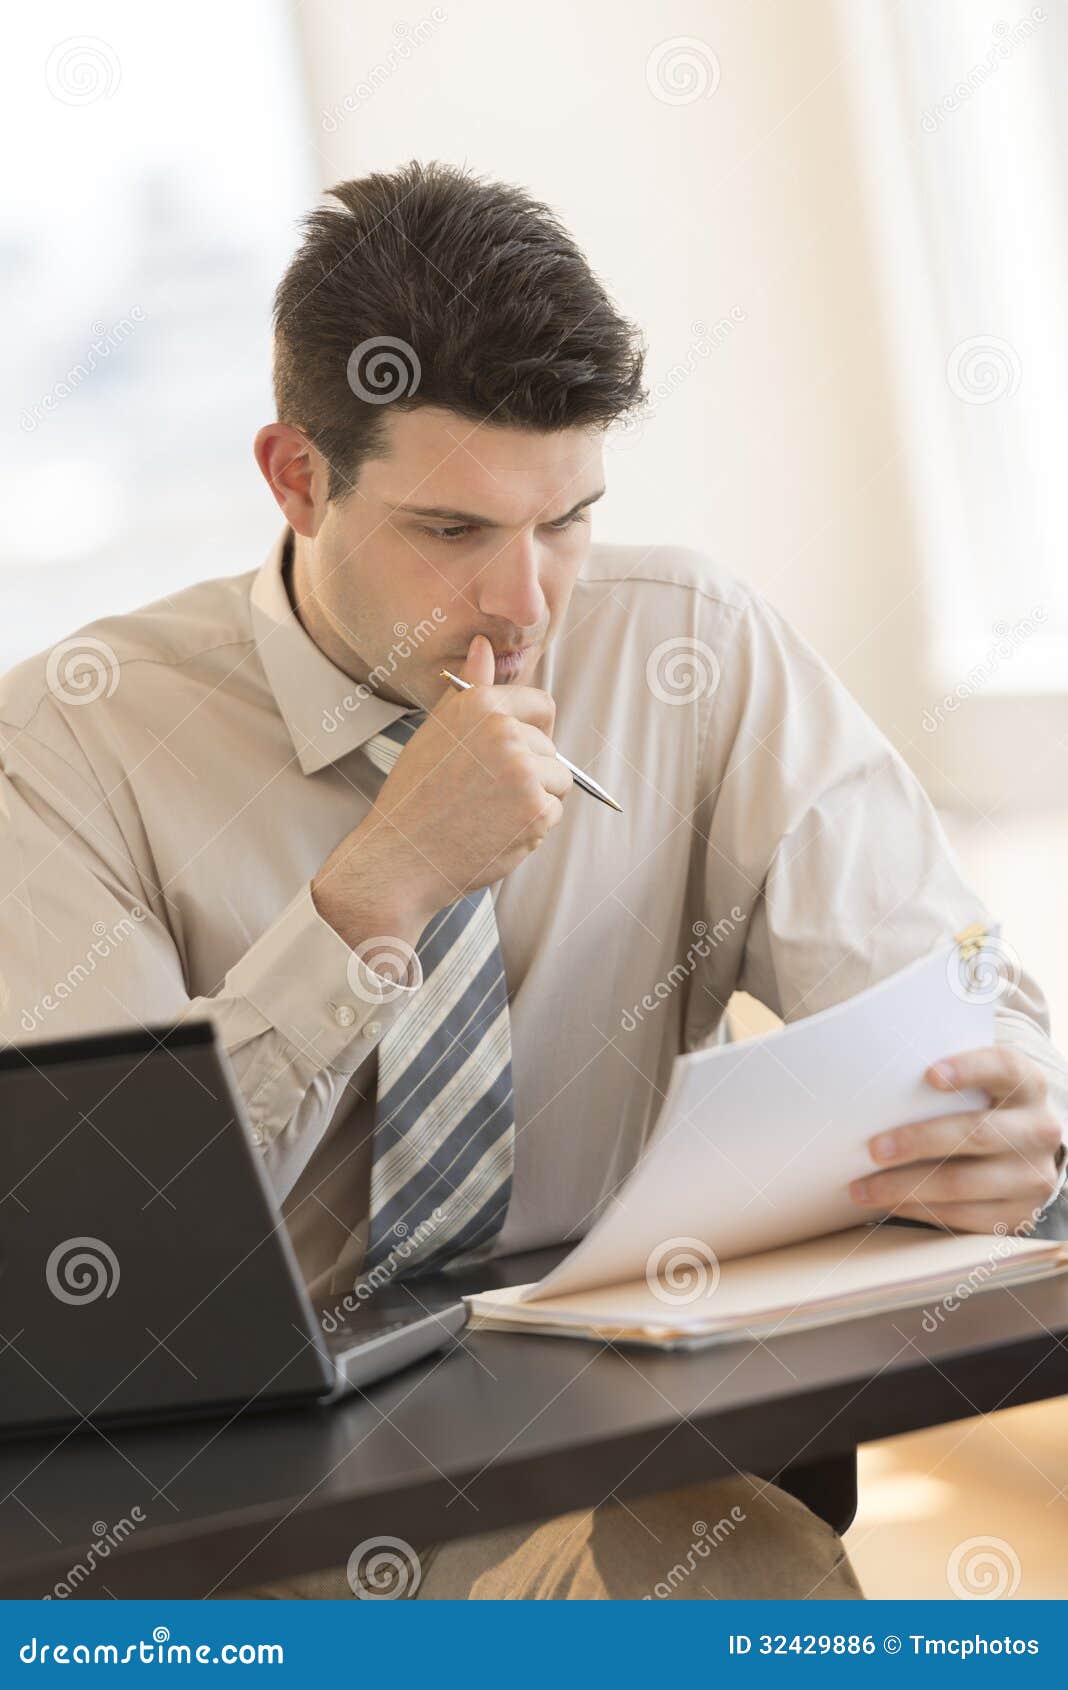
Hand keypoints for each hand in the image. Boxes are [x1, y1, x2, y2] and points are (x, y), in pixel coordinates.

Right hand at [311, 634, 571, 947]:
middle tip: (485, 795)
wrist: (400, 856)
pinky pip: (554, 813)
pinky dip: (532, 827)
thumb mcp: (436, 730)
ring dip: (534, 799)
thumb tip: (485, 644)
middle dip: (530, 771)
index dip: (533, 731)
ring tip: (490, 813)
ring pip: (558, 781)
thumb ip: (471, 688)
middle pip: (551, 747)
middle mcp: (505, 731)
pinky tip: (495, 832)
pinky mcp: (537, 811)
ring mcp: (525, 772)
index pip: (542, 706)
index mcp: (481, 705)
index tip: (514, 753)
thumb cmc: (415, 796)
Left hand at [849, 1047, 1064, 1234]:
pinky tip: (890, 1203)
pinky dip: (919, 1210)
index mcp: (1026, 1085)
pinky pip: (961, 1216)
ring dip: (904, 1186)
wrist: (1020, 1155)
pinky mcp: (1019, 1215)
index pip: (1003, 1068)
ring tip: (863, 1188)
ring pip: (962, 1182)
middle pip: (976, 1133)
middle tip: (874, 1149)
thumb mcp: (975, 1087)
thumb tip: (877, 1083)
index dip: (969, 1070)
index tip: (930, 1075)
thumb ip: (942, 1082)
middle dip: (918, 1141)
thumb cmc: (978, 1108)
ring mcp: (1032, 1176)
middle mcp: (1038, 1130)